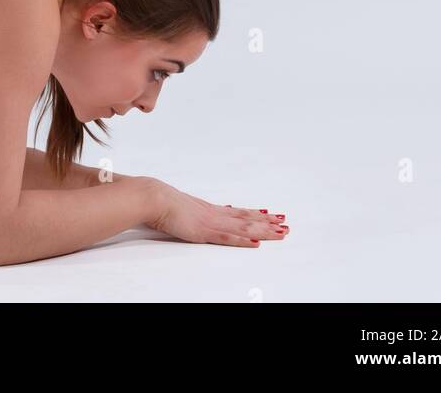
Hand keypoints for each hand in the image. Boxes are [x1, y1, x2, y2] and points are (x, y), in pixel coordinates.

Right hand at [147, 181, 288, 246]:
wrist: (154, 197)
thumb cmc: (163, 202)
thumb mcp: (183, 208)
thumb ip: (195, 213)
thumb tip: (203, 214)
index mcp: (210, 210)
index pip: (239, 212)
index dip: (256, 215)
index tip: (271, 215)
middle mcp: (215, 215)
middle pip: (247, 219)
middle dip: (268, 223)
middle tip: (285, 224)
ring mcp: (211, 223)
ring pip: (244, 228)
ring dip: (264, 231)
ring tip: (280, 232)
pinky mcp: (204, 232)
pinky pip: (228, 238)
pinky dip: (243, 241)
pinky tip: (256, 243)